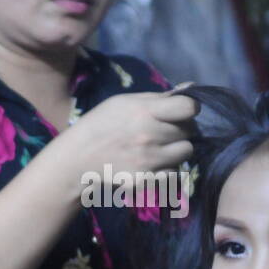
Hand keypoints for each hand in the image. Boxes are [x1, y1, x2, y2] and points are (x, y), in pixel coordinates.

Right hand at [58, 86, 198, 188]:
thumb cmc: (101, 124)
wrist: (77, 159)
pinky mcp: (146, 180)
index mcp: (144, 111)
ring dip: (176, 149)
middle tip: (162, 131)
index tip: (181, 112)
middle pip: (189, 131)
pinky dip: (167, 169)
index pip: (188, 108)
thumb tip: (192, 88)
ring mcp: (149, 160)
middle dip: (179, 129)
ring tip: (157, 147)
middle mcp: (149, 135)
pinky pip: (173, 173)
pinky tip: (152, 164)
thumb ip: (159, 97)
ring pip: (186, 152)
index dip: (189, 109)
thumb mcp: (125, 102)